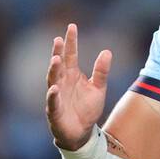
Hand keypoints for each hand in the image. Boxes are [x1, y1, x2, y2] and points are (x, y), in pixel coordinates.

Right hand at [46, 23, 111, 149]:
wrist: (82, 132)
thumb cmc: (87, 108)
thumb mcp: (99, 88)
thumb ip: (101, 71)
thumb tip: (107, 51)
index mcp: (73, 75)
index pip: (71, 55)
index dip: (71, 41)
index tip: (71, 26)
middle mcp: (62, 82)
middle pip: (59, 64)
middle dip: (58, 52)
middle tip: (58, 39)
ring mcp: (57, 95)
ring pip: (52, 80)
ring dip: (53, 70)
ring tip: (56, 59)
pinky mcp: (55, 111)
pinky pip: (52, 102)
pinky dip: (52, 95)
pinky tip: (53, 88)